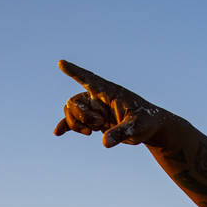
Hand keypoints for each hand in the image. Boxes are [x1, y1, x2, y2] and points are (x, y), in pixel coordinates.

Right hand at [53, 60, 168, 146]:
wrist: (148, 128)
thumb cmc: (146, 122)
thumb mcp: (137, 127)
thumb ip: (121, 133)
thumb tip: (105, 142)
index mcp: (110, 92)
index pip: (89, 79)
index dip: (75, 72)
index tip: (61, 63)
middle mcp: (99, 97)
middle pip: (75, 101)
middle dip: (81, 116)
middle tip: (98, 124)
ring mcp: (95, 108)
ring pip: (72, 110)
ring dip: (77, 123)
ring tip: (93, 132)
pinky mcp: (94, 120)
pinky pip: (74, 120)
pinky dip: (66, 125)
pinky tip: (58, 133)